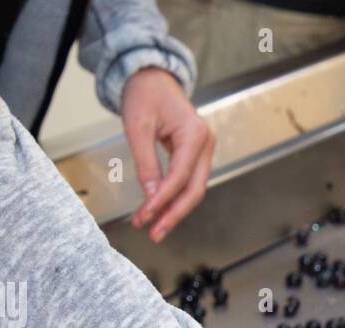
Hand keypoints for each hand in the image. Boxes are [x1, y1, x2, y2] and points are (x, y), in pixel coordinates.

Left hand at [121, 67, 215, 242]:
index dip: (162, 200)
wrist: (151, 76)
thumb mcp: (138, 127)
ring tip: (153, 227)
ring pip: (193, 189)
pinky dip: (173, 198)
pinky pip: (187, 182)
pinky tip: (158, 210)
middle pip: (194, 190)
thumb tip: (151, 198)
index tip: (144, 216)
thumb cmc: (145, 94)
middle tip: (154, 233)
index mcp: (195, 134)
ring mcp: (203, 150)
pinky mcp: (195, 155)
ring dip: (173, 210)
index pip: (180, 176)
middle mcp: (205, 143)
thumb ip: (146, 164)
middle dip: (174, 214)